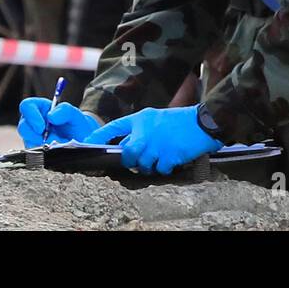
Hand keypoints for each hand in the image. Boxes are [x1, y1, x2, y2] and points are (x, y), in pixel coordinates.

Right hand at [17, 98, 99, 147]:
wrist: (83, 140)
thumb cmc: (75, 124)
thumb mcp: (74, 113)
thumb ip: (64, 110)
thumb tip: (51, 116)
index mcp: (40, 108)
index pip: (27, 106)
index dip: (31, 115)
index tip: (41, 127)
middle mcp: (33, 123)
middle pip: (23, 127)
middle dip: (34, 136)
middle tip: (47, 140)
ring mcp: (33, 139)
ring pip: (28, 143)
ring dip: (41, 146)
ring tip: (56, 146)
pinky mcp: (36, 152)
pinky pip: (34, 156)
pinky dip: (44, 155)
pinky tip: (54, 153)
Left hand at [85, 106, 221, 174]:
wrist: (202, 122)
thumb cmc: (179, 121)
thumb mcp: (155, 118)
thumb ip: (140, 130)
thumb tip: (127, 146)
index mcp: (141, 119)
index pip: (114, 127)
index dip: (99, 136)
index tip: (87, 143)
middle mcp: (145, 131)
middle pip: (128, 153)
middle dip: (131, 161)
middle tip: (137, 161)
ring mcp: (157, 144)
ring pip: (143, 164)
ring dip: (150, 165)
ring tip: (160, 158)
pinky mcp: (168, 155)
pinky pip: (159, 169)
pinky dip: (164, 168)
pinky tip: (171, 159)